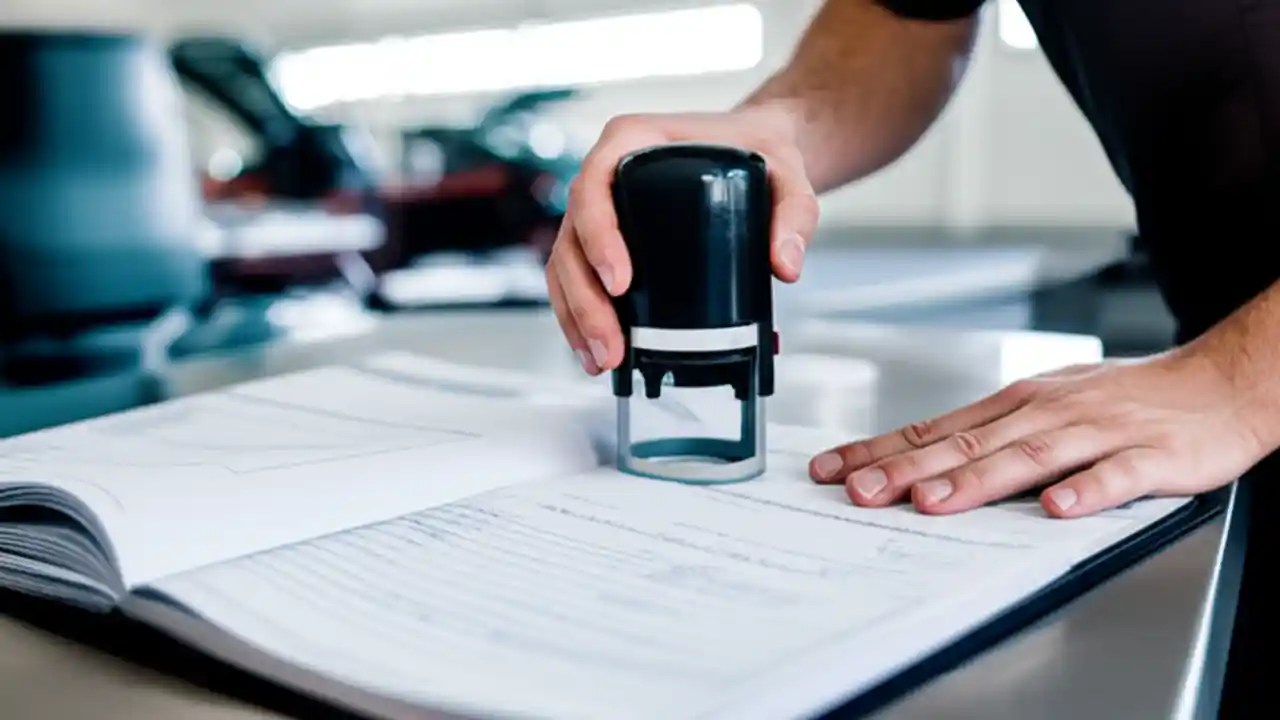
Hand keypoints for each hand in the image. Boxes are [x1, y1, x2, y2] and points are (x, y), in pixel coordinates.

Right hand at [544, 105, 818, 374]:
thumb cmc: (758, 148)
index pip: (595, 187)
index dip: (598, 236)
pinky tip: (595, 351)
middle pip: (572, 238)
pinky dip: (580, 317)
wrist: (755, 148)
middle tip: (613, 346)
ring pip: (566, 265)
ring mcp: (601, 209)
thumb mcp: (786, 171)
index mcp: (632, 140)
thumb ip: (794, 212)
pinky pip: (577, 278)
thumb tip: (786, 266)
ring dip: (576, 318)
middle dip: (585, 300)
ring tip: (602, 361)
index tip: (620, 282)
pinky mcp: (606, 239)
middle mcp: (606, 173)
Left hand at [807, 350, 1265, 516]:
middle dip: (907, 470)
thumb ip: (988, 435)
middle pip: (965, 445)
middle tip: (858, 491)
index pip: (934, 429)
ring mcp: (1095, 433)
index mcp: (1015, 406)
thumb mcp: (1044, 406)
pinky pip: (1114, 476)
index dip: (879, 450)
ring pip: (1027, 458)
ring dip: (977, 482)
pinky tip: (1056, 509)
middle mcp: (1045, 414)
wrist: (1218, 382)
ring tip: (933, 503)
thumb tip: (920, 463)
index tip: (829, 469)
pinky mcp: (1148, 455)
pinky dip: (1084, 491)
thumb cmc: (1123, 399)